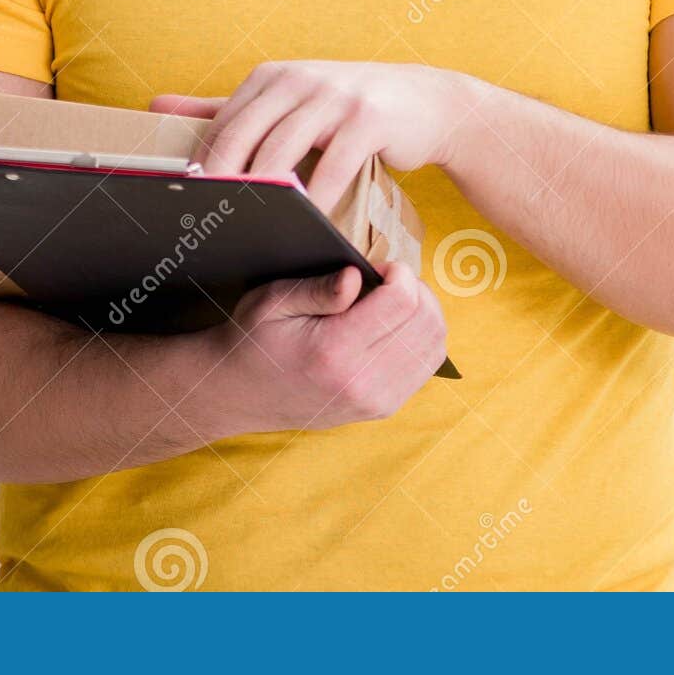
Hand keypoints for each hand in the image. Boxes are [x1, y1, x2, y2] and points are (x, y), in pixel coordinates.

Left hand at [149, 60, 475, 213]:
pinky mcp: (368, 119)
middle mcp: (300, 80)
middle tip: (208, 223)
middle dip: (223, 181)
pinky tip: (307, 225)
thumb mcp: (287, 98)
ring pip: (284, 150)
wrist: (425, 102)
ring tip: (247, 229)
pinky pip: (334, 165)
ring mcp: (335, 96)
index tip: (186, 204)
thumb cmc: (346, 109)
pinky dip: (317, 197)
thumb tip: (153, 105)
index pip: (225, 122)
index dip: (203, 164)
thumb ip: (225, 107)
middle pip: (247, 135)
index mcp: (273, 76)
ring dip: (264, 194)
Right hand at [207, 258, 448, 432]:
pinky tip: (395, 324)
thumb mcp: (273, 300)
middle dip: (415, 287)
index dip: (399, 272)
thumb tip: (358, 276)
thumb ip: (319, 288)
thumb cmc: (255, 338)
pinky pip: (426, 366)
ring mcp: (375, 400)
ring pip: (434, 343)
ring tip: (393, 299)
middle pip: (426, 321)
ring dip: (423, 311)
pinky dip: (421, 337)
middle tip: (385, 278)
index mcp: (335, 351)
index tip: (376, 266)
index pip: (402, 301)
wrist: (239, 394)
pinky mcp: (381, 408)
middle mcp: (362, 382)